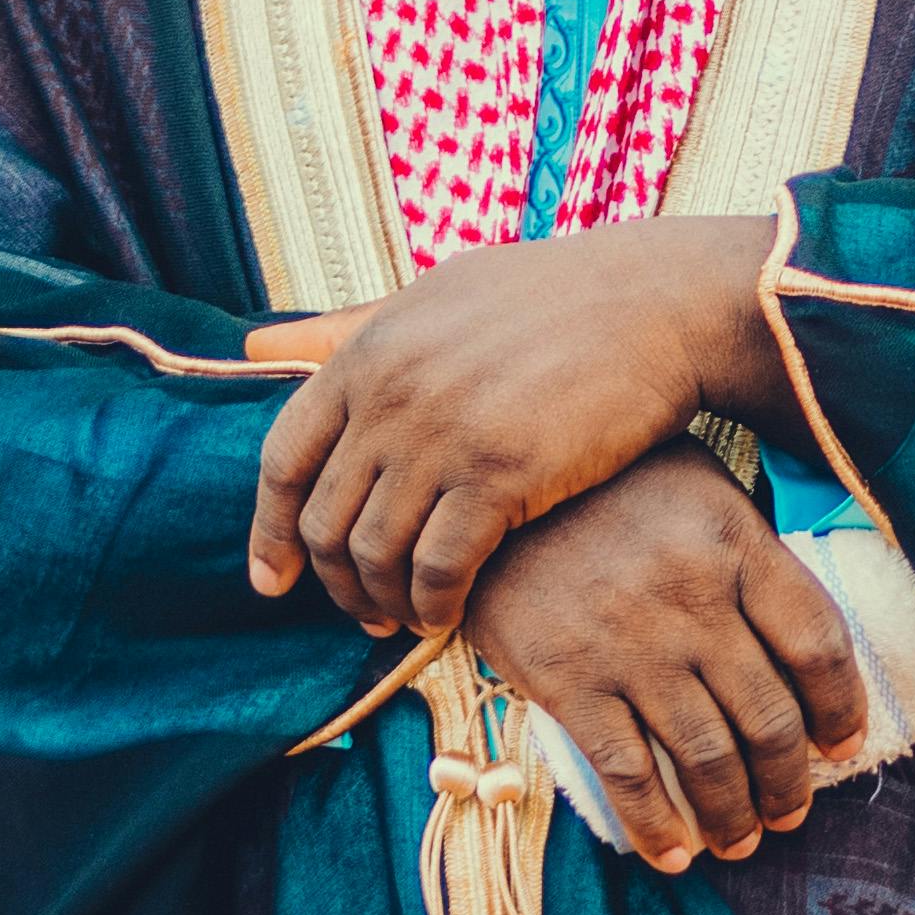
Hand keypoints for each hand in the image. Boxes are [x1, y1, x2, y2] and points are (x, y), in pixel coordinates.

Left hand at [248, 216, 791, 638]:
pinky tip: (447, 617)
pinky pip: (439, 568)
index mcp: (367, 351)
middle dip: (334, 583)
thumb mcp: (433, 293)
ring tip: (405, 621)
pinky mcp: (500, 474)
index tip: (274, 580)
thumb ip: (346, 328)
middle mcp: (390, 395)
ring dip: (384, 602)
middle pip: (325, 520)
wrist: (656, 303)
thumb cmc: (552, 297)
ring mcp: (441, 435)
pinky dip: (435, 605)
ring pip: (376, 553)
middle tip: (361, 612)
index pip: (283, 460)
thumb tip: (257, 343)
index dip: (271, 532)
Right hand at [466, 447, 866, 871]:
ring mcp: (632, 644)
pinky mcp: (569, 678)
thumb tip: (801, 639)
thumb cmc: (604, 485)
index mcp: (738, 543)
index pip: (818, 643)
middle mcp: (695, 598)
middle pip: (770, 717)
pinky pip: (627, 772)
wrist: (488, 488)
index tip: (842, 746)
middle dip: (788, 784)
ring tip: (740, 841)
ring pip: (707, 757)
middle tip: (789, 813)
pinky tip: (672, 855)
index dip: (842, 708)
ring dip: (733, 816)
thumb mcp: (697, 487)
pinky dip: (656, 826)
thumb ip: (751, 552)